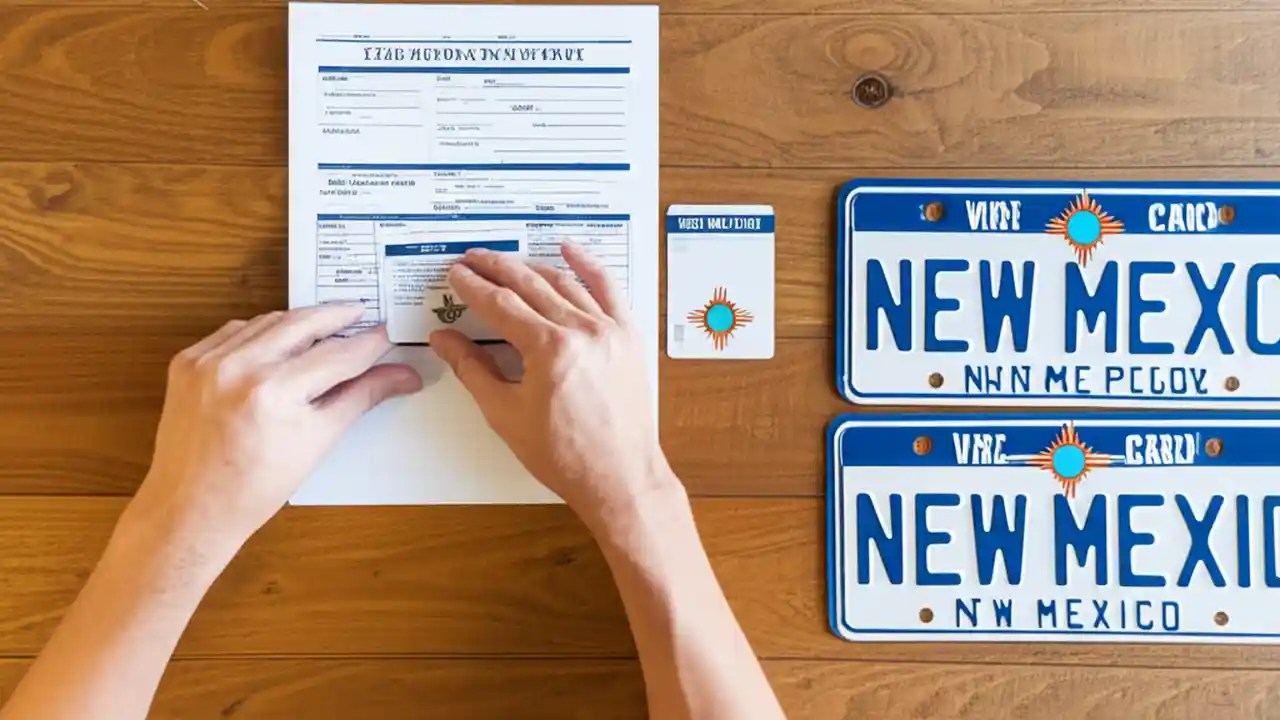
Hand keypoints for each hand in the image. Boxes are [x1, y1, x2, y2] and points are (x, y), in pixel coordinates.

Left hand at [134, 306, 421, 547]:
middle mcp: (238, 368)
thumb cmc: (254, 488)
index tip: (386, 334)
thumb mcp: (318, 441)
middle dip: (336, 316)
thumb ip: (360, 397)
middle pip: (302, 324)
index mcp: (273, 392)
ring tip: (324, 326)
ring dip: (299, 322)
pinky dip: (260, 331)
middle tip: (360, 313)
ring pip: (267, 322)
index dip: (368, 344)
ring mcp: (207, 362)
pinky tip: (278, 340)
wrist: (191, 507)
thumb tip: (400, 376)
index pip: (337, 355)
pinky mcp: (186, 362)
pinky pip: (234, 331)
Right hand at [431, 243, 680, 528]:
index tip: (456, 275)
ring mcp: (610, 330)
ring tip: (507, 260)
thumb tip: (444, 339)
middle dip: (496, 268)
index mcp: (549, 348)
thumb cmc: (564, 455)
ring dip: (532, 266)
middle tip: (472, 259)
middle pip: (530, 284)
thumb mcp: (505, 413)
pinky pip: (609, 289)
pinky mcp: (628, 337)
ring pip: (565, 282)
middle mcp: (582, 330)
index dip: (473, 287)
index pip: (500, 304)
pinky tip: (570, 250)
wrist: (618, 477)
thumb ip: (472, 369)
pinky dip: (589, 266)